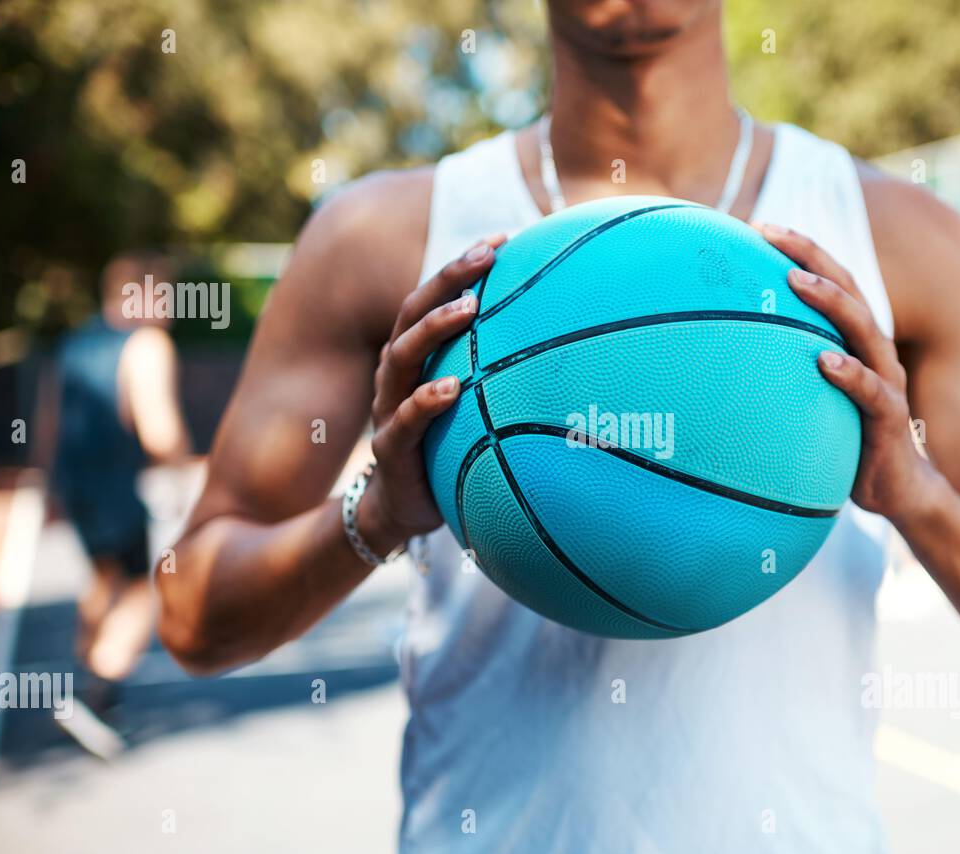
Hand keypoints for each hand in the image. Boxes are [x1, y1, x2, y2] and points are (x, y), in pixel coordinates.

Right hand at [355, 235, 505, 553]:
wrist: (404, 510)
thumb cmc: (447, 449)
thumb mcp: (475, 408)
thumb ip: (501, 376)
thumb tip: (570, 351)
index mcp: (417, 358)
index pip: (435, 298)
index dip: (463, 265)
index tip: (504, 238)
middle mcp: (396, 374)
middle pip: (414, 311)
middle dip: (449, 278)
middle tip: (485, 254)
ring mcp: (388, 408)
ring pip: (401, 356)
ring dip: (434, 328)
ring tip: (467, 308)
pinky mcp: (389, 449)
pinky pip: (404, 421)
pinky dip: (425, 401)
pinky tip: (449, 388)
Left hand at [755, 223, 943, 524]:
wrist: (898, 490)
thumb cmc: (848, 438)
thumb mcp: (815, 399)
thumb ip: (788, 372)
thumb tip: (726, 357)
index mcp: (856, 342)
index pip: (831, 283)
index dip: (801, 251)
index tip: (759, 227)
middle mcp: (874, 351)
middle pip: (847, 291)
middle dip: (811, 257)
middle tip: (771, 234)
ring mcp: (886, 382)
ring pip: (862, 330)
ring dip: (830, 302)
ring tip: (797, 281)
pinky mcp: (890, 419)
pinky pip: (871, 391)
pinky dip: (850, 374)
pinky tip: (826, 362)